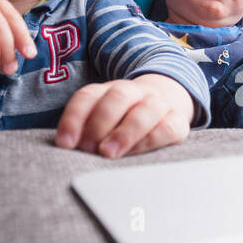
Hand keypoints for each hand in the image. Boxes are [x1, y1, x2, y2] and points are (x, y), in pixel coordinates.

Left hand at [55, 74, 193, 157]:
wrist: (170, 101)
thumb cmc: (127, 119)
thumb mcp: (105, 118)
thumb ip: (88, 131)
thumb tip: (69, 151)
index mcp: (110, 89)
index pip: (88, 97)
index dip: (74, 119)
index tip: (65, 143)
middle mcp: (135, 92)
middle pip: (117, 98)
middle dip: (99, 123)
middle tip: (88, 149)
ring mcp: (159, 104)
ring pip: (144, 111)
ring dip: (124, 132)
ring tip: (109, 153)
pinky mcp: (178, 121)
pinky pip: (166, 127)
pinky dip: (150, 140)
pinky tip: (135, 153)